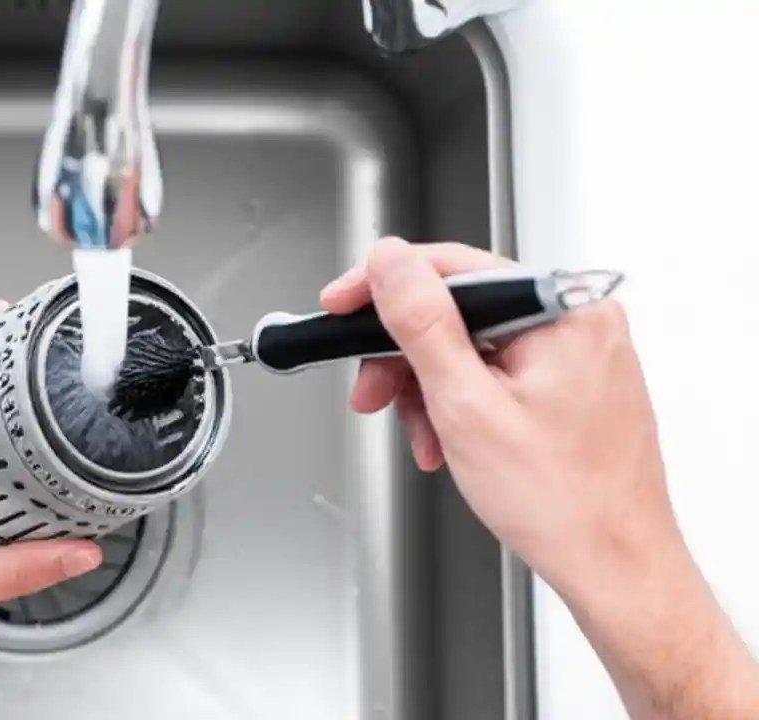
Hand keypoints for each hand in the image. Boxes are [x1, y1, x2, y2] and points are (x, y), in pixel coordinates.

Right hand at [321, 238, 758, 719]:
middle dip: (405, 356)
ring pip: (473, 344)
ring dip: (429, 388)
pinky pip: (498, 371)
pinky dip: (461, 402)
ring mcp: (579, 353)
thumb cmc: (563, 503)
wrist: (615, 567)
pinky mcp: (573, 382)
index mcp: (563, 311)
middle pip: (459, 309)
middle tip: (372, 392)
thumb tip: (391, 263)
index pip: (453, 267)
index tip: (341, 305)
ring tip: (422, 436)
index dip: (383, 286)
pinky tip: (449, 439)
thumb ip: (423, 324)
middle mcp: (578, 320)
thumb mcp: (467, 406)